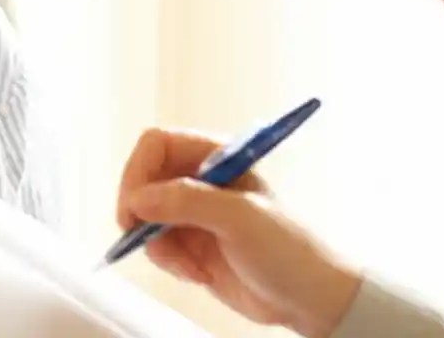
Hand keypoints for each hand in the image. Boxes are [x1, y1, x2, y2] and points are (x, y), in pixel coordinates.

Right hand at [116, 129, 362, 337]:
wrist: (309, 298)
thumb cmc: (289, 249)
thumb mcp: (239, 219)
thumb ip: (187, 202)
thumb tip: (138, 198)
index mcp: (216, 157)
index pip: (157, 145)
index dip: (139, 172)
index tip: (134, 207)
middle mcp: (201, 180)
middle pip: (144, 182)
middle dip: (143, 215)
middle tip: (146, 238)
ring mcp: (194, 213)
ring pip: (146, 219)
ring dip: (159, 247)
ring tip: (190, 266)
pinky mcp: (192, 244)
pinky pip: (158, 247)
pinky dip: (169, 263)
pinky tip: (199, 274)